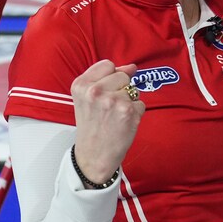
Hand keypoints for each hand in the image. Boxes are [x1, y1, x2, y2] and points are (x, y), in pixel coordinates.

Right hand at [71, 60, 142, 183]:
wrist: (94, 156)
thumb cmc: (91, 125)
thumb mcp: (86, 98)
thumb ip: (106, 78)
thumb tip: (132, 66)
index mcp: (81, 85)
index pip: (108, 65)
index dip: (111, 78)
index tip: (104, 92)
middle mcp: (95, 91)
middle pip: (123, 75)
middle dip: (120, 90)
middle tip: (109, 108)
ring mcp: (113, 101)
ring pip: (133, 90)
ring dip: (129, 102)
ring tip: (115, 117)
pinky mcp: (128, 112)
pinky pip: (141, 104)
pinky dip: (135, 114)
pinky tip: (123, 124)